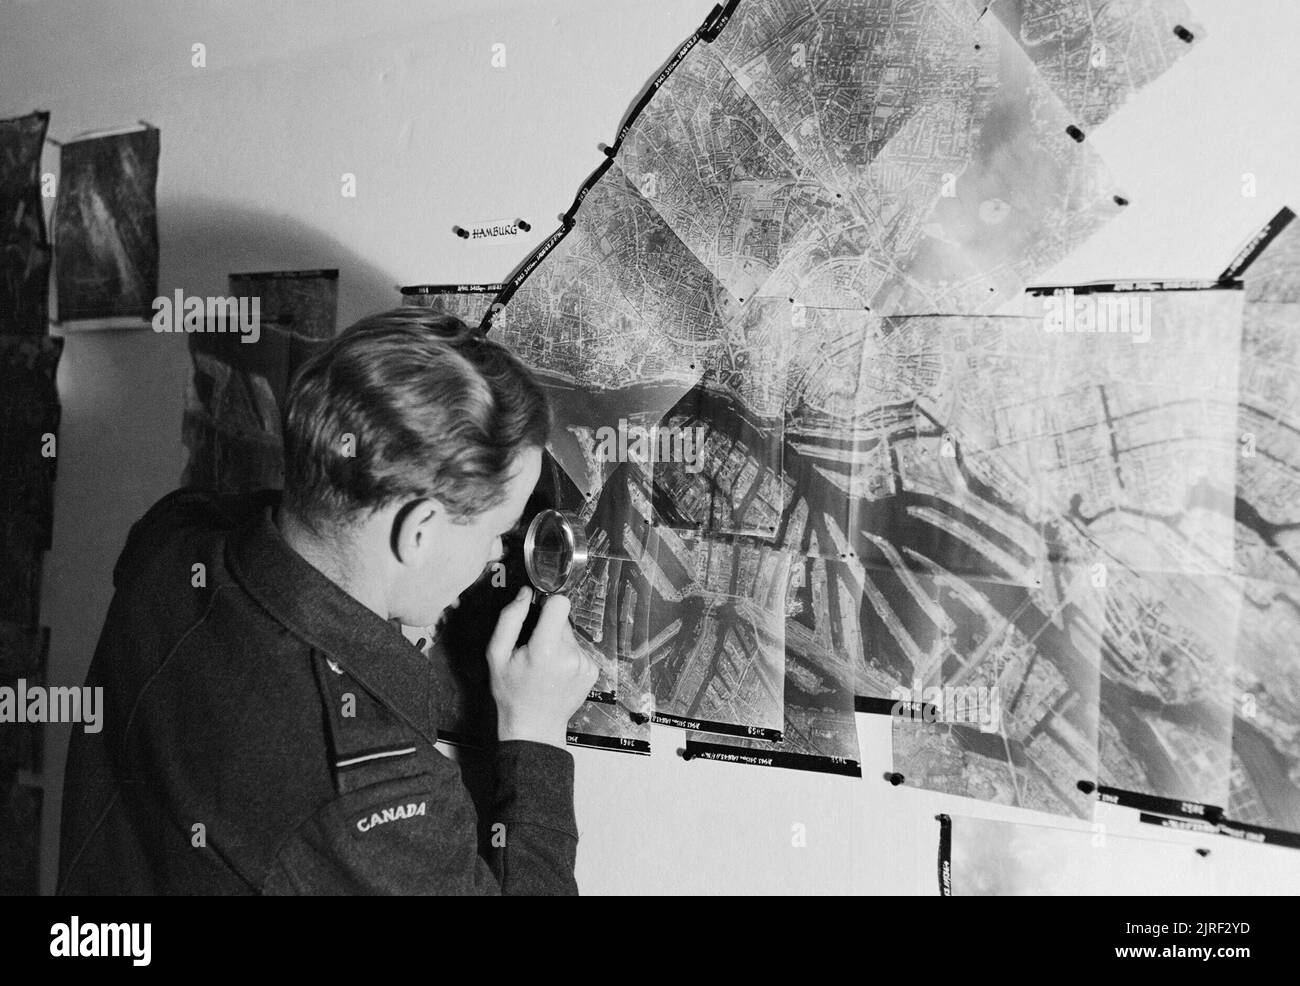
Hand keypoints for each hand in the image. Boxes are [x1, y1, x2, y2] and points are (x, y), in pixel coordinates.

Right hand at [487, 587, 598, 748]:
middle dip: (548, 628)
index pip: (560, 604)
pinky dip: (567, 657)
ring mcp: (584, 664)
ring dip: (558, 643)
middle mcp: (570, 656)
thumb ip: (509, 619)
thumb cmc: (512, 693)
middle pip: (563, 620)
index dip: (547, 604)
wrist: (535, 726)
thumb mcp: (497, 655)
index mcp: (546, 649)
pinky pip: (579, 650)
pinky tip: (556, 673)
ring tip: (545, 665)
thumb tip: (525, 594)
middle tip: (534, 651)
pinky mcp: (592, 671)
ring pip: (571, 635)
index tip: (539, 614)